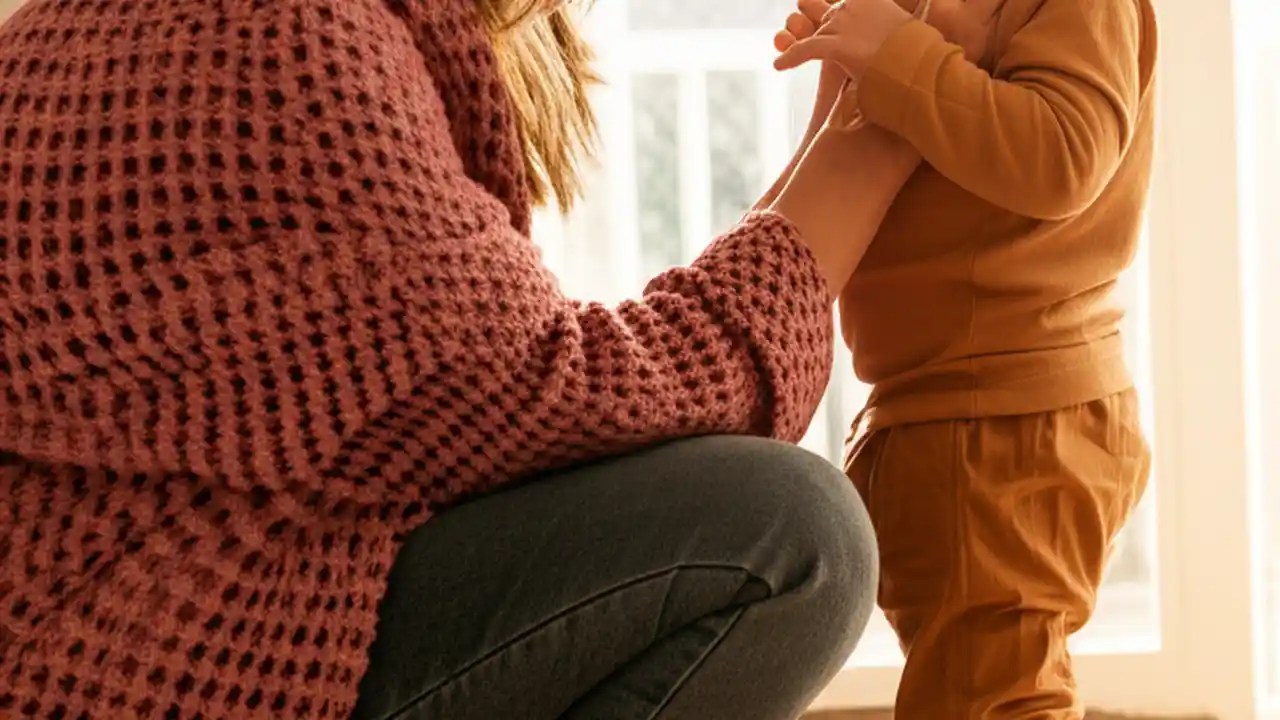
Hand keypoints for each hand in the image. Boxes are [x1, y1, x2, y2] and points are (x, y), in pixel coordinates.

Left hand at [775, 0, 1004, 70]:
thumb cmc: (925, 59)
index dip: (837, 16)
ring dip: (802, 42)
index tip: (831, 22)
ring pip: (815, 31)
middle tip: (808, 36)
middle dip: (819, 28)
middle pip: (829, 16)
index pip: (847, 4)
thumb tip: (922, 21)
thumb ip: (898, 28)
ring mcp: (846, 23)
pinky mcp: (835, 44)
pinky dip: (790, 57)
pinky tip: (778, 66)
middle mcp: (858, 6)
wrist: (924, 72)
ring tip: (786, 51)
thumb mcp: (915, 33)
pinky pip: (805, 49)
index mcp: (875, 0)